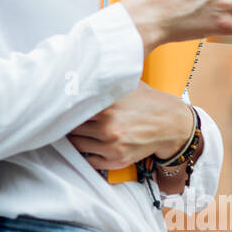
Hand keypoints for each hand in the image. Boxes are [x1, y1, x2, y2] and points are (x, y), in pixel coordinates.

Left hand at [66, 82, 192, 171]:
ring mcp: (111, 147)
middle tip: (63, 118)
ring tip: (74, 130)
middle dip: (67, 123)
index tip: (59, 105)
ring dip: (74, 138)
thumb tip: (84, 71)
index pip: (72, 110)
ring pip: (77, 144)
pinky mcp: (116, 161)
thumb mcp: (128, 85)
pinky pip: (89, 160)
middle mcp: (107, 128)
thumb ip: (106, 81)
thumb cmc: (148, 103)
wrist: (171, 125)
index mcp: (106, 108)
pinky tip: (86, 143)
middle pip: (71, 128)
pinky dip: (84, 153)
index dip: (64, 108)